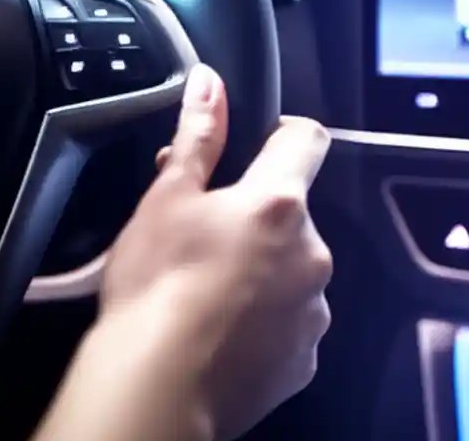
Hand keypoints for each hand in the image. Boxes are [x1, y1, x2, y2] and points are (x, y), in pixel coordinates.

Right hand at [35, 65, 331, 440]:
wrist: (157, 385)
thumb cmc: (155, 288)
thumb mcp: (166, 198)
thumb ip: (197, 136)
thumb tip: (210, 83)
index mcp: (277, 203)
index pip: (306, 140)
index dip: (281, 133)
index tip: (256, 143)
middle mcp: (311, 254)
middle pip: (291, 214)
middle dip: (254, 217)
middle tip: (201, 233)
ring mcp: (312, 310)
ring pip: (291, 271)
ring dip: (260, 270)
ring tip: (204, 290)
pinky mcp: (303, 359)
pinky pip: (288, 324)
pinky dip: (261, 321)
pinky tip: (217, 329)